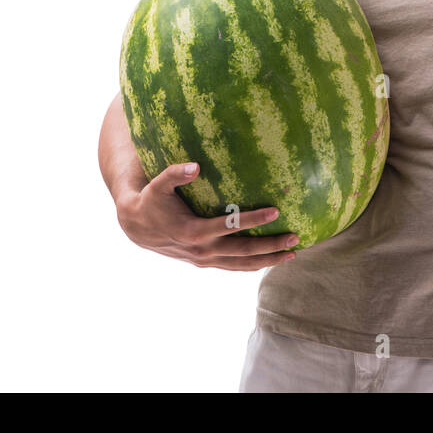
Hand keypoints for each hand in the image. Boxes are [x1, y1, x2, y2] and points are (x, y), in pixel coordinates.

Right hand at [116, 162, 298, 270]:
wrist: (137, 227)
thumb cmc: (151, 200)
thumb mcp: (157, 185)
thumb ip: (174, 174)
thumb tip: (195, 165)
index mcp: (193, 231)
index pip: (230, 226)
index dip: (253, 220)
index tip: (275, 211)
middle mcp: (201, 250)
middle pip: (243, 251)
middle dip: (271, 246)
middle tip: (295, 237)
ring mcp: (204, 259)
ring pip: (241, 265)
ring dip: (268, 260)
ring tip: (293, 254)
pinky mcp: (205, 262)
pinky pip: (233, 267)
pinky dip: (253, 265)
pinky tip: (271, 260)